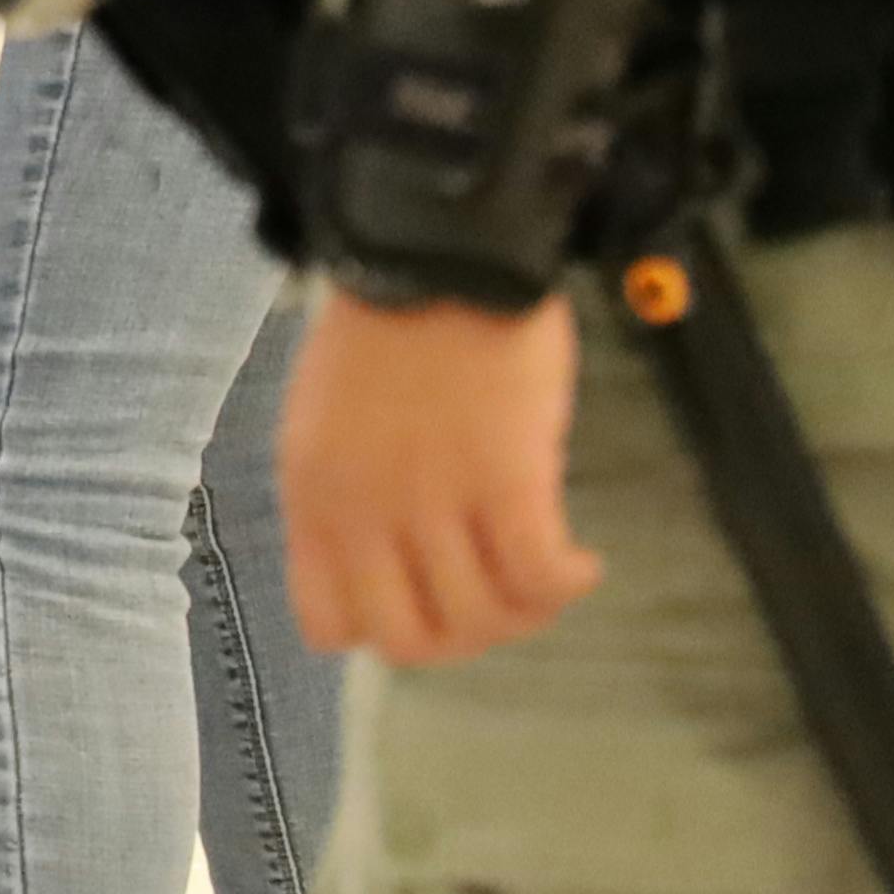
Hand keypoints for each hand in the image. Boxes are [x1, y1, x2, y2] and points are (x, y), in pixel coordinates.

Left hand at [277, 283, 599, 664]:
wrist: (436, 253)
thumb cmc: (385, 325)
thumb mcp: (324, 422)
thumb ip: (345, 496)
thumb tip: (389, 562)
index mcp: (311, 499)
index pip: (329, 625)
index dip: (383, 624)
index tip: (425, 596)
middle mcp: (364, 513)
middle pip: (411, 640)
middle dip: (461, 637)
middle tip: (497, 599)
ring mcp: (434, 501)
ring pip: (480, 618)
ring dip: (523, 613)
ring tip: (545, 574)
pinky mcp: (506, 480)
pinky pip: (538, 576)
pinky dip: (565, 584)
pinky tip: (581, 562)